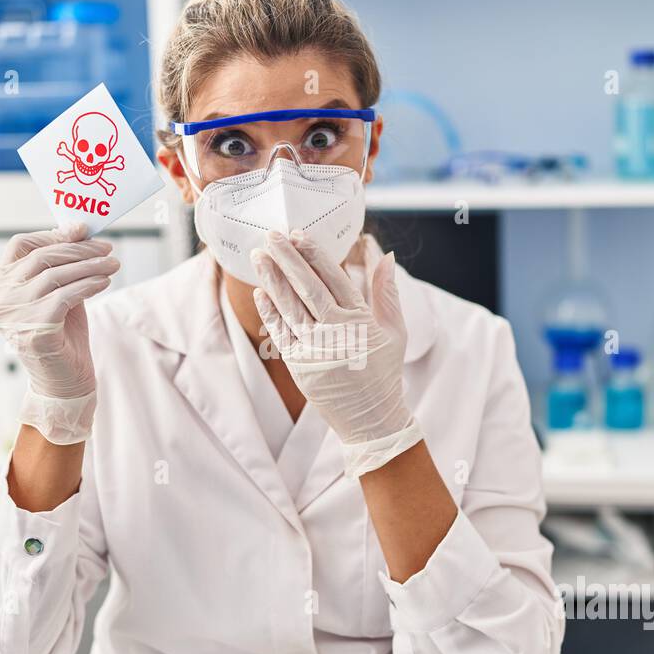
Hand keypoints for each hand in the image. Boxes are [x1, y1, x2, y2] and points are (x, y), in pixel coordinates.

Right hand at [0, 223, 118, 443]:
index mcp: (0, 285)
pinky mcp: (35, 330)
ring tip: (114, 264)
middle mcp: (1, 299)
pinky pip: (66, 296)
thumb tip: (78, 231)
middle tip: (107, 247)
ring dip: (90, 266)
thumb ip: (61, 267)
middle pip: (41, 258)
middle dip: (79, 249)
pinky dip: (89, 284)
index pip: (20, 246)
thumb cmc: (62, 336)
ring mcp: (14, 316)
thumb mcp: (58, 293)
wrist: (64, 383)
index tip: (81, 229)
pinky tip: (105, 281)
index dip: (51, 233)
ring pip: (56, 275)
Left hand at [251, 232, 421, 476]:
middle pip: (308, 287)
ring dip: (272, 279)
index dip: (315, 255)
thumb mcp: (395, 331)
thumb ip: (387, 292)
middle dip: (288, 259)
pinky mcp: (299, 365)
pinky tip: (260, 292)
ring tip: (258, 255)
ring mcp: (315, 349)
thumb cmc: (383, 372)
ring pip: (289, 307)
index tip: (300, 234)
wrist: (371, 419)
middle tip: (272, 235)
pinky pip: (280, 333)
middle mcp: (336, 332)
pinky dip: (269, 312)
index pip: (335, 278)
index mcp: (361, 320)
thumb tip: (384, 255)